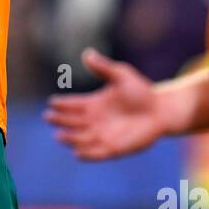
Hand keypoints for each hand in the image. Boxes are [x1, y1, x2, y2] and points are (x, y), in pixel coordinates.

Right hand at [44, 48, 162, 159]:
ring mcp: (103, 135)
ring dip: (69, 138)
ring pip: (81, 139)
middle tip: (48, 117)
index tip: (52, 102)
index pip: (73, 105)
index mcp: (93, 104)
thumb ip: (104, 67)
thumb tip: (87, 53)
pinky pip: (98, 153)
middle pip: (72, 122)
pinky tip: (77, 153)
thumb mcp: (122, 75)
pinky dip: (87, 154)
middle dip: (59, 120)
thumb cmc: (141, 92)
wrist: (160, 110)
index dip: (62, 104)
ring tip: (59, 135)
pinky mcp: (114, 148)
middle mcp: (94, 121)